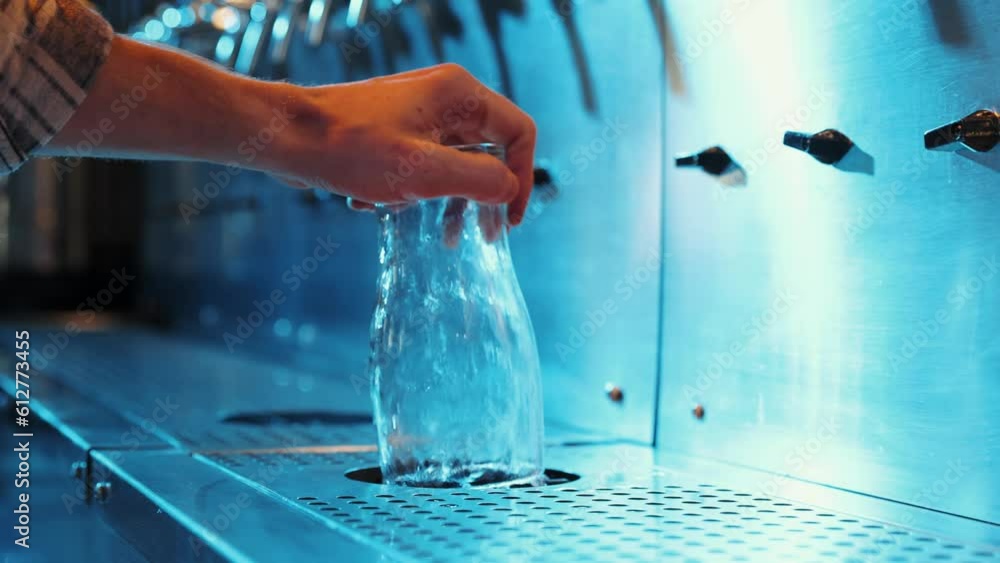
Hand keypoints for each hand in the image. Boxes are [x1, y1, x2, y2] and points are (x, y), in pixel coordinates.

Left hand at [270, 64, 536, 225]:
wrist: (285, 137)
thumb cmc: (349, 149)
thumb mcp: (423, 172)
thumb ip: (478, 181)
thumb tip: (509, 190)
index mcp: (459, 95)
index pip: (519, 132)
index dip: (522, 178)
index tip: (509, 220)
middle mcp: (445, 97)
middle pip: (491, 149)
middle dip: (484, 195)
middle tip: (483, 236)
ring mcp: (420, 112)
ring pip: (457, 160)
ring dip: (449, 199)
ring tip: (441, 237)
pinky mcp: (397, 129)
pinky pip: (425, 163)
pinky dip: (414, 190)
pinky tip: (382, 207)